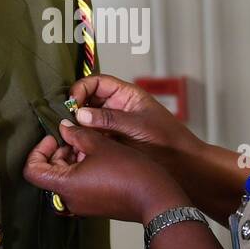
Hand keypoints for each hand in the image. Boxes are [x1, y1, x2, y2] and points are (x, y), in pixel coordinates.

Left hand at [25, 120, 189, 223]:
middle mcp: (69, 200)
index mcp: (65, 186)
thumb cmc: (129, 172)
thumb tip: (64, 128)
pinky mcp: (95, 206)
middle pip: (49, 173)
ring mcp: (82, 205)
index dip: (39, 150)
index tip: (56, 137)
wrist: (157, 199)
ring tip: (93, 143)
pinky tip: (102, 156)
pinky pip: (80, 187)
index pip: (32, 169)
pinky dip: (84, 170)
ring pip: (66, 179)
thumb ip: (77, 134)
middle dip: (60, 151)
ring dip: (73, 159)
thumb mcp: (100, 145)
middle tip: (77, 135)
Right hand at [69, 74, 202, 165]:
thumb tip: (80, 114)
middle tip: (65, 121)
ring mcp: (113, 126)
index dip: (82, 89)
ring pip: (87, 121)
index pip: (97, 83)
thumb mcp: (137, 126)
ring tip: (69, 137)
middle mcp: (118, 108)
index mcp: (127, 95)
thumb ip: (109, 119)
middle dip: (75, 109)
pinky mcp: (111, 143)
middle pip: (88, 101)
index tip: (72, 102)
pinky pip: (92, 138)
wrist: (183, 165)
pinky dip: (83, 141)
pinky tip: (77, 148)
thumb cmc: (168, 140)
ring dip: (77, 127)